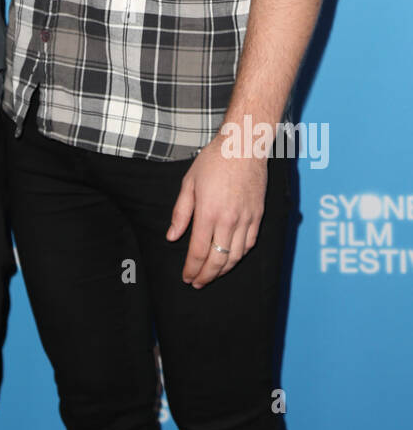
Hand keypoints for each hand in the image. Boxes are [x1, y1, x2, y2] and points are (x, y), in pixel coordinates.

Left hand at [166, 132, 266, 288]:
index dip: (191, 269)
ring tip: (212, 275)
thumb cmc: (214, 161)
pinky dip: (239, 256)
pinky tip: (231, 259)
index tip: (186, 277)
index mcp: (208, 213)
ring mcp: (246, 219)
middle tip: (197, 283)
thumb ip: (180, 213)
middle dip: (206, 276)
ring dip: (223, 270)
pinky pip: (250, 244)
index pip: (198, 252)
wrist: (244, 146)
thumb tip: (172, 237)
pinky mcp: (258, 215)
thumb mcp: (189, 183)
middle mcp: (228, 221)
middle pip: (217, 260)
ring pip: (235, 256)